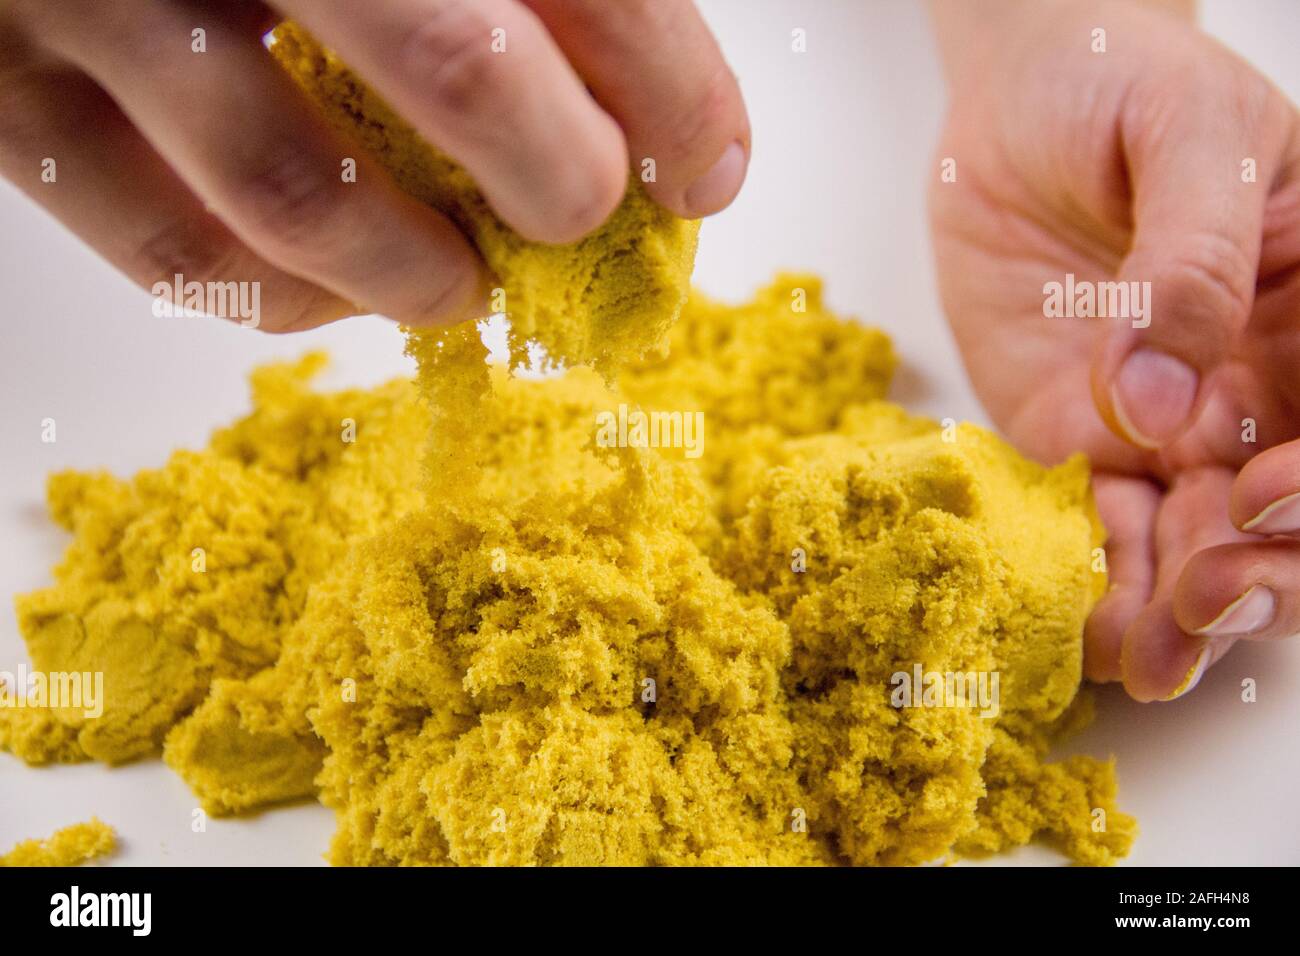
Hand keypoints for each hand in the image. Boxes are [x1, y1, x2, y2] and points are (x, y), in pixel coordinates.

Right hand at [0, 0, 748, 330]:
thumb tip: (657, 99)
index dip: (672, 85)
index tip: (708, 167)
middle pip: (454, 62)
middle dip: (560, 177)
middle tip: (580, 218)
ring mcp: (90, 2)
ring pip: (299, 196)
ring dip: (419, 275)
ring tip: (464, 287)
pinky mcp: (11, 103)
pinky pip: (171, 255)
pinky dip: (286, 301)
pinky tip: (340, 290)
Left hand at [928, 0, 1299, 699]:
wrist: (1021, 98)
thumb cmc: (1125, 86)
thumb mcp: (1186, 138)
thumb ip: (1189, 262)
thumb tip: (1158, 395)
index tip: (1249, 493)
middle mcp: (1256, 389)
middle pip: (1287, 519)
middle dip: (1260, 575)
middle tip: (1203, 595)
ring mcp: (1162, 425)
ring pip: (1195, 546)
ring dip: (1180, 612)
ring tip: (1146, 657)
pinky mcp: (1074, 436)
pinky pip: (1093, 523)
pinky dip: (1093, 578)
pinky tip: (1083, 623)